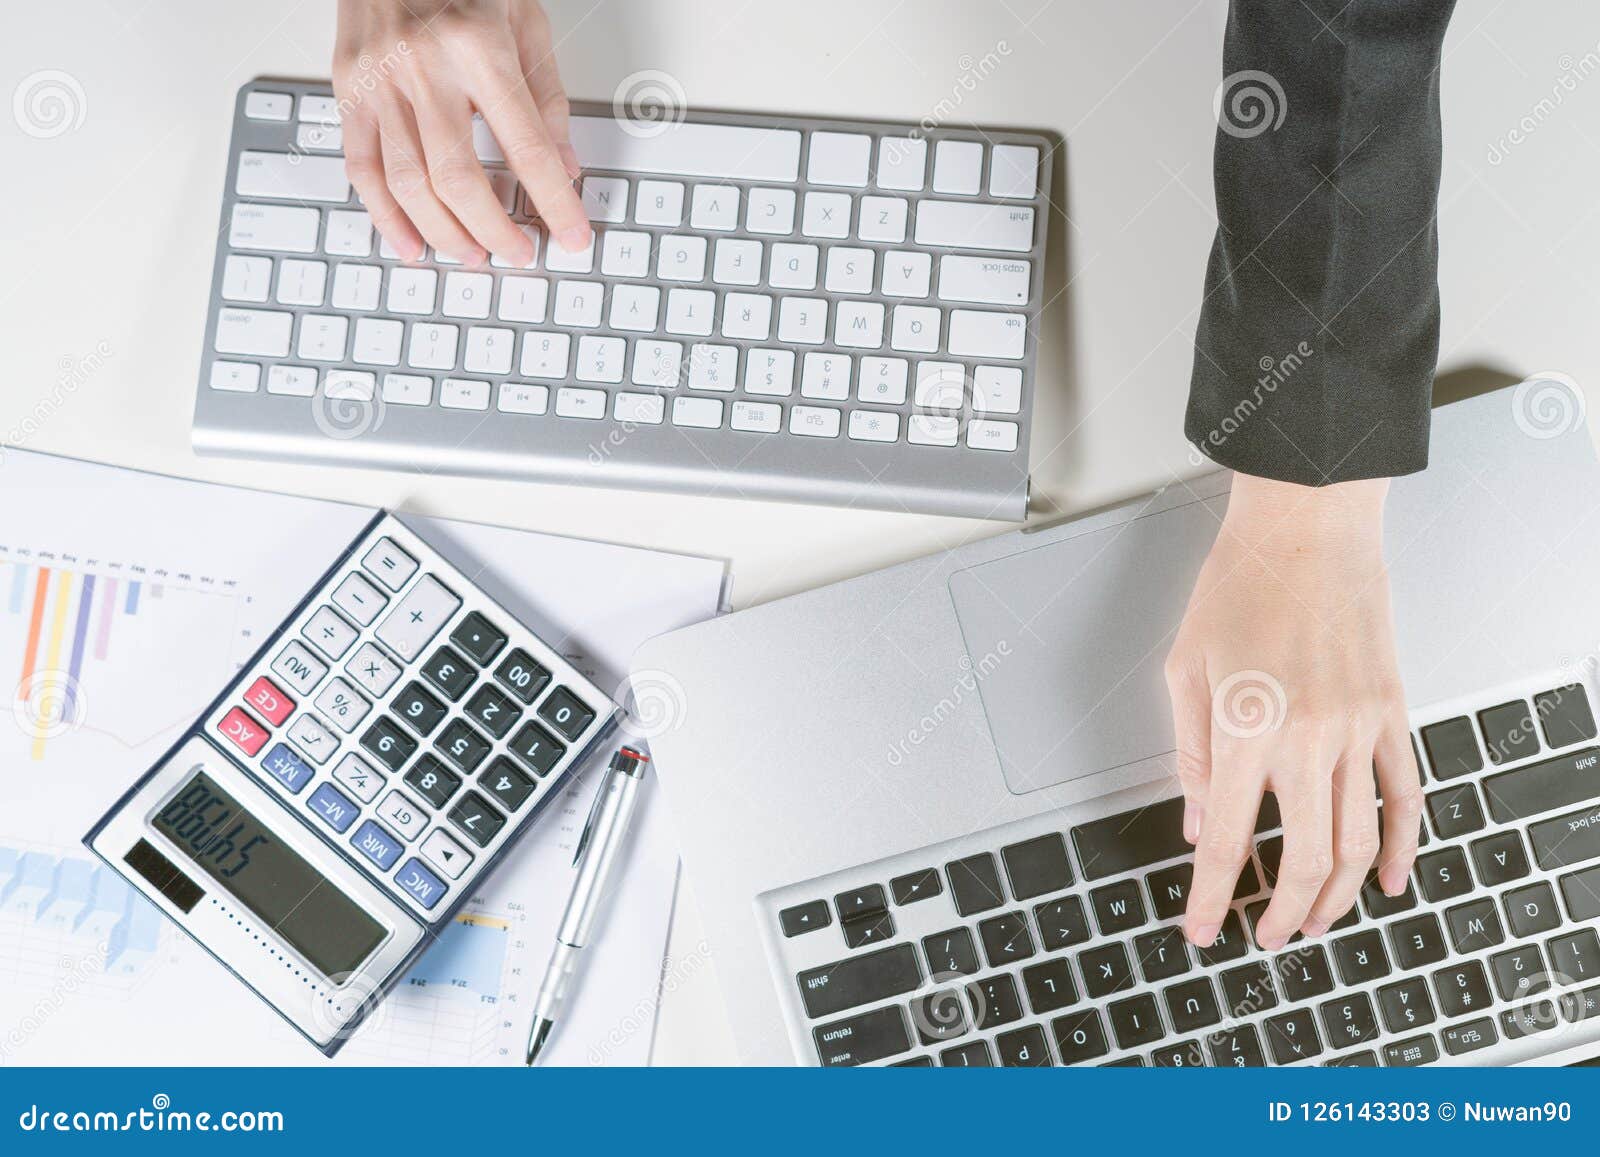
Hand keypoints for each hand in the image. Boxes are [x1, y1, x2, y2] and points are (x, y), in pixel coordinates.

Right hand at [333, 0, 589, 265]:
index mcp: (479, 47)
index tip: (572, 237)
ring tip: (474, 256)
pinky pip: (361, 168)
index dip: (554, 202)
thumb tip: (564, 167)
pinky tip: (410, 244)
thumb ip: (546, 96)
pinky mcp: (347, 89)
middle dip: (494, 231)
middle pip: (459, 178)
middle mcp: (424, 66)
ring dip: (444, 233)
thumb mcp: (524, 19)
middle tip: (519, 255)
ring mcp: (379, 80)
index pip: (526, 147)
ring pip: (408, 183)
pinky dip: (385, 216)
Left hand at [1164, 474, 1421, 950]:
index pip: (1229, 842)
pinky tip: (1393, 878)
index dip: (1211, 897)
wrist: (1306, 527)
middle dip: (1282, 910)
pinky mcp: (1392, 712)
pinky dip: (1403, 843)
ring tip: (1314, 921)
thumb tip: (1197, 823)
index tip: (1199, 929)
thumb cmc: (1237, 585)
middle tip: (1263, 934)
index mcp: (1247, 731)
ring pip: (1362, 840)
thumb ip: (1191, 754)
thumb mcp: (1184, 668)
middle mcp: (1309, 739)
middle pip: (1307, 858)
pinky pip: (1406, 793)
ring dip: (1340, 895)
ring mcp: (1360, 728)